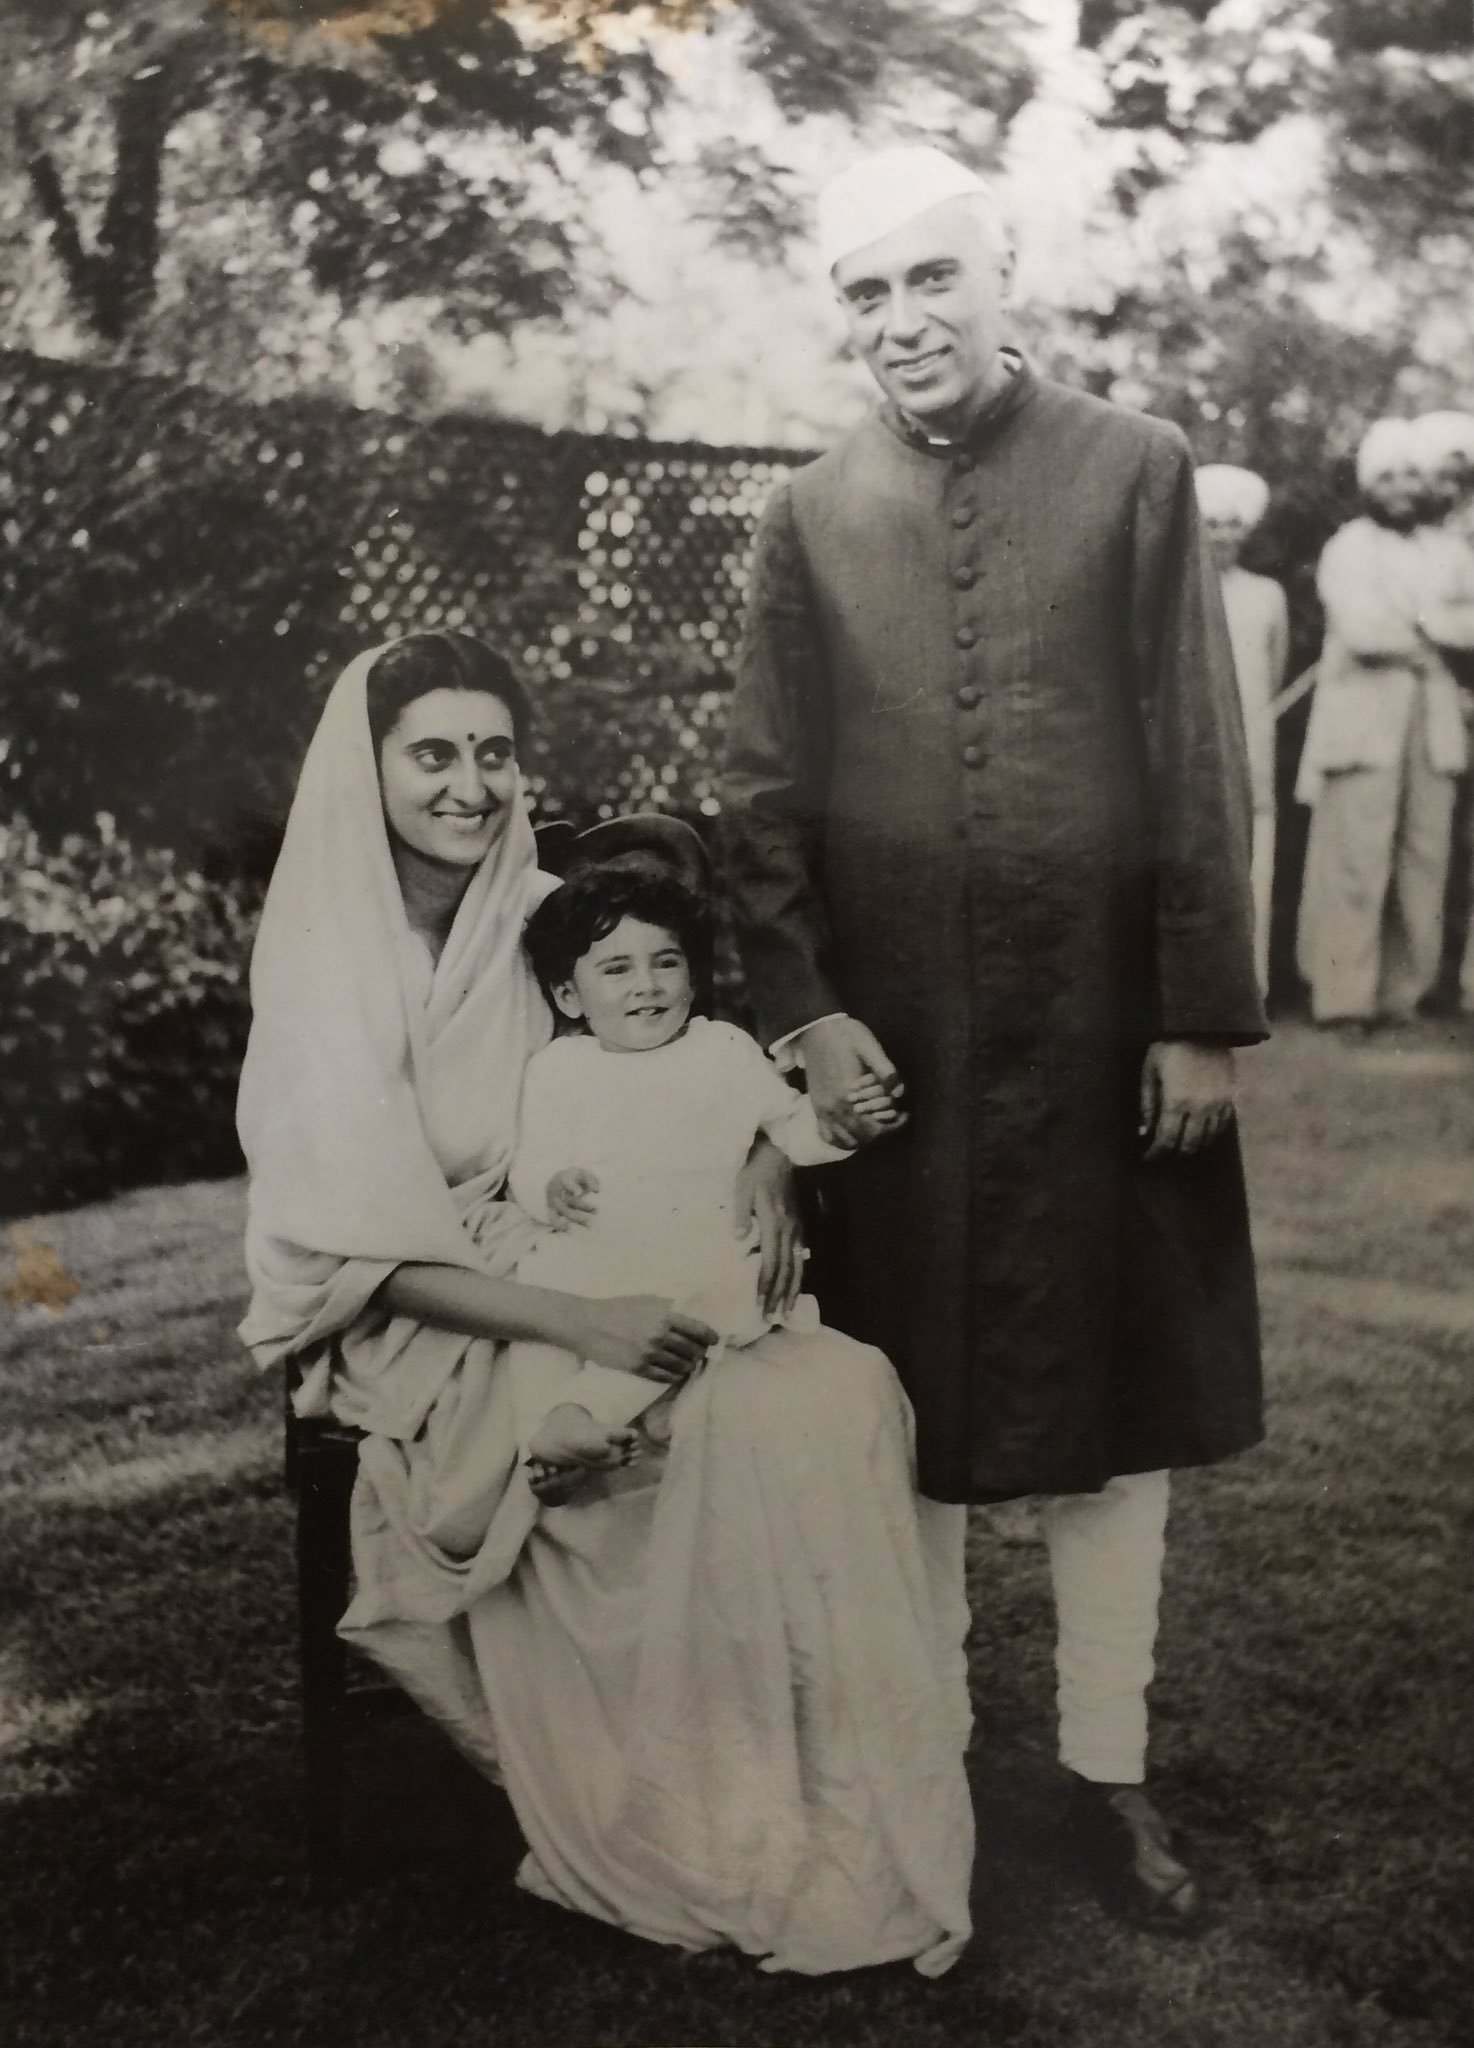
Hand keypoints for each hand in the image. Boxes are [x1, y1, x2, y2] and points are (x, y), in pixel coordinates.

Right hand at [547, 1166, 598, 1229]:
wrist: (556, 1182)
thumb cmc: (573, 1178)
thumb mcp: (583, 1174)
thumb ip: (591, 1180)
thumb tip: (597, 1190)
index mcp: (563, 1179)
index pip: (566, 1182)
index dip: (571, 1187)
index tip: (579, 1193)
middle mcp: (556, 1191)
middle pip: (568, 1199)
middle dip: (582, 1206)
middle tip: (597, 1210)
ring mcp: (553, 1202)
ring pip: (564, 1211)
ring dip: (577, 1218)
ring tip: (590, 1224)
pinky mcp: (552, 1211)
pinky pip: (554, 1219)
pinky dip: (560, 1225)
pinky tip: (569, 1230)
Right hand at [573, 1296, 718, 1384]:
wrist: (588, 1324)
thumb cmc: (618, 1308)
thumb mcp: (647, 1300)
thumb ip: (670, 1307)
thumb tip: (693, 1314)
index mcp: (665, 1315)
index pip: (699, 1330)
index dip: (711, 1337)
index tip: (714, 1341)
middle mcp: (660, 1335)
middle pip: (693, 1350)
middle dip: (700, 1353)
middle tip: (700, 1354)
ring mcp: (650, 1353)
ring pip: (682, 1366)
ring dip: (688, 1366)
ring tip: (688, 1365)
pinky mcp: (639, 1368)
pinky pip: (665, 1377)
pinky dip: (673, 1376)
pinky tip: (674, 1373)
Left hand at [734, 1135, 803, 1317]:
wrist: (779, 1154)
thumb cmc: (755, 1171)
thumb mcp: (742, 1188)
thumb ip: (740, 1213)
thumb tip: (737, 1237)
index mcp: (774, 1223)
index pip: (770, 1261)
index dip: (765, 1284)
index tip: (760, 1303)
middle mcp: (789, 1230)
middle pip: (786, 1270)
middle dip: (779, 1295)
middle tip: (771, 1317)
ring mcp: (797, 1228)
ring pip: (797, 1266)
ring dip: (792, 1290)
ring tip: (786, 1311)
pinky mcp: (799, 1225)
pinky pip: (801, 1256)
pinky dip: (799, 1275)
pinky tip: (796, 1287)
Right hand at [799, 1016, 905, 1149]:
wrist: (815, 1028)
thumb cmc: (846, 1035)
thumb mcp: (869, 1046)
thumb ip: (886, 1070)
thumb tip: (900, 1093)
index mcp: (848, 1095)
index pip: (874, 1127)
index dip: (894, 1125)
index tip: (905, 1115)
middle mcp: (834, 1108)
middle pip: (862, 1137)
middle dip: (880, 1133)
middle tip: (893, 1119)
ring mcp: (823, 1110)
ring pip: (845, 1141)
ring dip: (863, 1138)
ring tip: (876, 1124)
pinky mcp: (816, 1107)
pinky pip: (828, 1135)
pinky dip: (842, 1139)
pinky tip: (854, 1129)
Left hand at [1139, 1041, 1235, 1160]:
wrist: (1202, 1025)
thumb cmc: (1168, 1047)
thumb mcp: (1150, 1072)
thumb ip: (1147, 1104)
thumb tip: (1144, 1132)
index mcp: (1175, 1103)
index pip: (1166, 1141)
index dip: (1155, 1154)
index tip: (1147, 1158)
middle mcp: (1199, 1108)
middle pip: (1188, 1145)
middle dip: (1174, 1154)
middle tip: (1163, 1154)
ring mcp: (1218, 1104)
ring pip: (1207, 1138)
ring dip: (1193, 1146)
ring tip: (1181, 1144)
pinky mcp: (1230, 1097)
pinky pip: (1222, 1125)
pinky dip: (1210, 1133)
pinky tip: (1200, 1132)